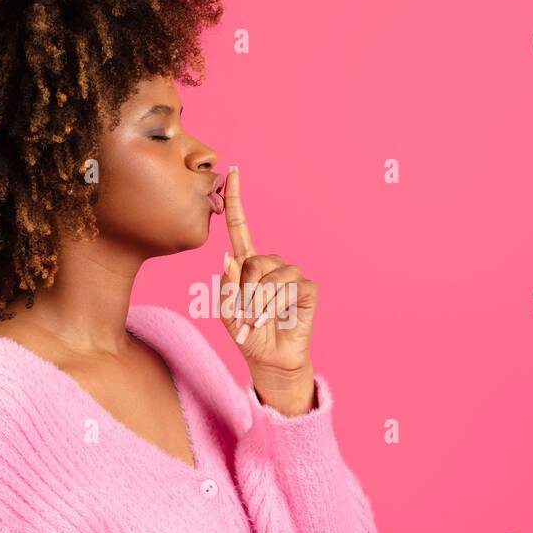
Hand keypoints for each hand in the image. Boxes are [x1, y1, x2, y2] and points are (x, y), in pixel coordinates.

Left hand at [217, 166, 317, 410]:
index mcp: (247, 265)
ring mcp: (291, 275)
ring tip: (258, 322)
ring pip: (270, 277)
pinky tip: (276, 319)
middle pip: (252, 262)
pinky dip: (277, 308)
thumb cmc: (248, 335)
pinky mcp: (308, 288)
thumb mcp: (227, 314)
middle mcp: (270, 264)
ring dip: (259, 305)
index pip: (240, 228)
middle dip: (245, 293)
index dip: (236, 200)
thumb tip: (228, 258)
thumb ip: (225, 287)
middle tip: (245, 317)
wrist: (270, 360)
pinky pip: (290, 288)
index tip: (232, 171)